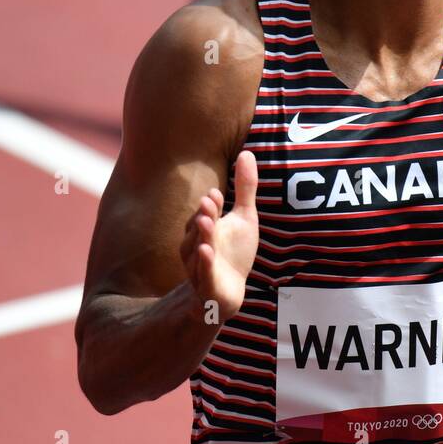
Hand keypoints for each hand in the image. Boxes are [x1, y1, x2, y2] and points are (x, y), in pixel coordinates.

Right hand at [180, 151, 259, 320]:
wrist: (227, 291)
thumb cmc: (233, 252)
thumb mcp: (244, 217)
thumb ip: (245, 187)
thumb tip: (246, 152)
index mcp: (205, 228)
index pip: (206, 213)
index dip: (210, 205)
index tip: (216, 193)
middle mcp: (198, 245)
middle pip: (198, 229)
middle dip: (204, 216)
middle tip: (208, 202)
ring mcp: (201, 266)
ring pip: (197, 251)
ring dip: (201, 237)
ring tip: (207, 223)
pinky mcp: (207, 286)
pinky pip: (202, 274)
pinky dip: (203, 263)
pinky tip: (206, 251)